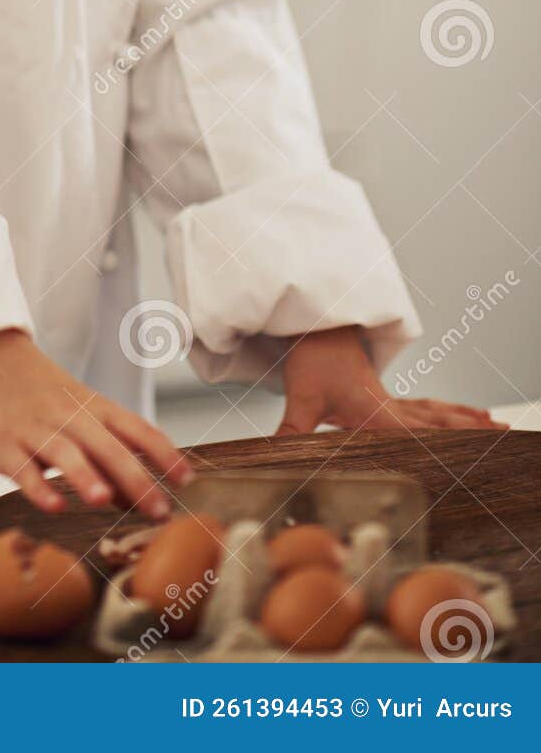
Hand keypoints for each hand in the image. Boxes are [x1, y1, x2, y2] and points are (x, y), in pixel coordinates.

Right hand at [0, 327, 193, 517]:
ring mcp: (35, 430)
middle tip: (159, 510)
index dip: (163, 453)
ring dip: (85, 476)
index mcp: (95, 407)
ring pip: (64, 452)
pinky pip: (22, 469)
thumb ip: (111, 454)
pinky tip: (55, 506)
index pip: (137, 428)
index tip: (186, 480)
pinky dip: (39, 488)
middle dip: (135, 478)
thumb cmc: (46, 396)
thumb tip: (139, 499)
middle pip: (107, 445)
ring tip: (105, 500)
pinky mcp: (4, 445)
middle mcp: (69, 416)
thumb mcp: (83, 413)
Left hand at [276, 325, 509, 435]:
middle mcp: (389, 406)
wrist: (310, 321)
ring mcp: (387, 397)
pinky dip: (442, 411)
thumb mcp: (301, 396)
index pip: (421, 434)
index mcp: (378, 413)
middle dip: (469, 430)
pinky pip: (420, 405)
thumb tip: (275, 456)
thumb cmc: (310, 356)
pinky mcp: (380, 392)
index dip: (447, 443)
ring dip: (461, 418)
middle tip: (503, 432)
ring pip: (433, 411)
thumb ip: (292, 431)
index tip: (476, 449)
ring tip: (491, 423)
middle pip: (437, 421)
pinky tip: (450, 413)